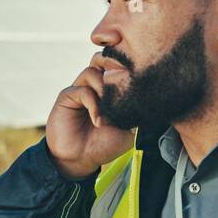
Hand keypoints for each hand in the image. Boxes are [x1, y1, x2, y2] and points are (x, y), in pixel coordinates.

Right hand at [45, 52, 134, 178]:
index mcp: (108, 88)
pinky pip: (83, 90)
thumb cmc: (104, 144)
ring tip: (111, 110)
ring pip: (92, 71)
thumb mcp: (128, 129)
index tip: (140, 71)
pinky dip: (94, 104)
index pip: (117, 64)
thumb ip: (136, 111)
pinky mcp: (67, 97)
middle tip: (124, 84)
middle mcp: (93, 85)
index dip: (127, 63)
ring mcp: (80, 89)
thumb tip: (149, 96)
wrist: (80, 159)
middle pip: (102, 58)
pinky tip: (99, 121)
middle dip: (114, 66)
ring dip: (105, 89)